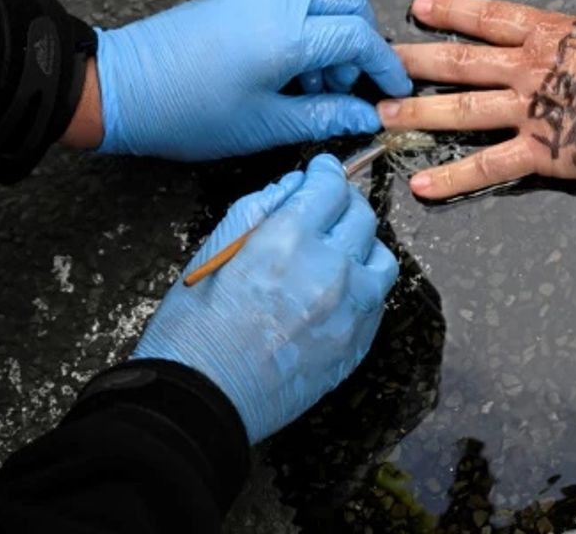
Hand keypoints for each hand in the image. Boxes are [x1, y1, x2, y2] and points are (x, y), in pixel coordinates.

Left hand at [95, 0, 411, 159]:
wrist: (116, 89)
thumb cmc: (184, 112)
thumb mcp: (265, 126)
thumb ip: (325, 117)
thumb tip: (365, 117)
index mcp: (287, 34)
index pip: (360, 36)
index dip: (385, 66)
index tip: (394, 90)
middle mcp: (274, 4)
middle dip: (363, 37)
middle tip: (352, 83)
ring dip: (331, 38)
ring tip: (312, 89)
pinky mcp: (233, 2)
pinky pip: (287, 6)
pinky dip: (303, 34)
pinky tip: (284, 76)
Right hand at [131, 154, 397, 442]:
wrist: (201, 403)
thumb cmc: (193, 332)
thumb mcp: (212, 255)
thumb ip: (257, 211)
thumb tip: (291, 187)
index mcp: (289, 241)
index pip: (330, 187)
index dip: (326, 173)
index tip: (321, 171)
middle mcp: (331, 271)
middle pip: (362, 217)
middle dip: (344, 204)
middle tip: (326, 206)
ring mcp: (351, 310)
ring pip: (381, 258)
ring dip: (362, 247)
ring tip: (336, 251)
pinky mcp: (357, 343)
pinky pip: (377, 300)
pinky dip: (363, 286)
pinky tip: (337, 290)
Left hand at [377, 0, 575, 198]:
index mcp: (551, 34)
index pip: (489, 17)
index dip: (452, 10)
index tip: (418, 8)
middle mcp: (530, 71)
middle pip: (461, 62)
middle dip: (416, 60)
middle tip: (379, 62)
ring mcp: (531, 112)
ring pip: (462, 111)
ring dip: (419, 112)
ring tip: (382, 114)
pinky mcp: (543, 154)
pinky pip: (489, 167)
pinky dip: (454, 178)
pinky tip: (422, 185)